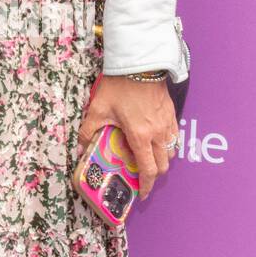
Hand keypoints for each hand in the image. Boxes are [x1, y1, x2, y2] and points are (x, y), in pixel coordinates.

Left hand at [77, 74, 178, 201]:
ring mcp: (167, 123)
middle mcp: (158, 133)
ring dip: (161, 159)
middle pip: (162, 165)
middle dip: (153, 174)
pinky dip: (167, 144)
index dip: (145, 186)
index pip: (148, 170)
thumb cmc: (119, 85)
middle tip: (140, 174)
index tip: (141, 193)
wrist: (139, 63)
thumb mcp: (98, 108)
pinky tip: (155, 139)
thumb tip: (81, 147)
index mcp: (140, 136)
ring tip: (147, 157)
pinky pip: (174, 137)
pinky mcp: (172, 113)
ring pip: (171, 152)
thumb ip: (89, 130)